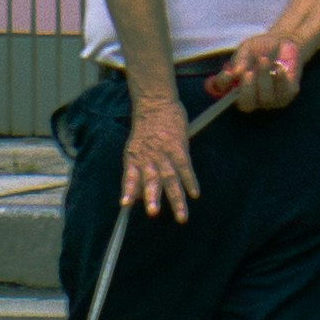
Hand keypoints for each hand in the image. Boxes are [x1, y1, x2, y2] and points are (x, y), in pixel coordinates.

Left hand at [119, 84, 198, 217]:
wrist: (155, 103)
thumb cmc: (145, 130)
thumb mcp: (135, 149)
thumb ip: (137, 172)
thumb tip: (136, 197)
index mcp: (134, 158)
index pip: (130, 177)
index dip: (128, 190)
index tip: (125, 205)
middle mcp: (148, 157)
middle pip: (151, 179)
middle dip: (152, 197)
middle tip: (153, 213)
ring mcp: (164, 152)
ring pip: (170, 178)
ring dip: (176, 198)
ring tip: (181, 217)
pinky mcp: (178, 146)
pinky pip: (185, 166)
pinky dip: (190, 180)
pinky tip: (194, 194)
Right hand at [211, 28, 306, 112]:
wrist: (283, 41)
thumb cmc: (260, 48)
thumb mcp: (247, 49)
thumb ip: (240, 60)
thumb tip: (236, 72)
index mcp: (238, 88)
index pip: (226, 94)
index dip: (224, 86)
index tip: (228, 73)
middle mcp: (253, 98)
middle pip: (246, 105)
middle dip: (247, 89)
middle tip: (248, 72)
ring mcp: (270, 99)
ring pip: (265, 98)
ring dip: (263, 78)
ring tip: (264, 59)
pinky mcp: (286, 95)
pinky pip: (283, 93)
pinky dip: (280, 79)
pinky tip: (279, 67)